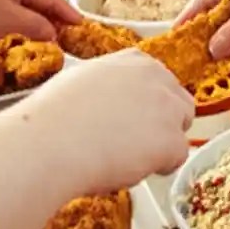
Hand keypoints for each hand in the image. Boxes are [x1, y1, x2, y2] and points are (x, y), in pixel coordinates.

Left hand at [0, 0, 81, 45]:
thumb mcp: (9, 23)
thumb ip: (36, 25)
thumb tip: (51, 31)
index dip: (68, 13)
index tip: (81, 25)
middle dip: (51, 13)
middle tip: (64, 32)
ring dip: (32, 15)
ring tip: (41, 32)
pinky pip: (2, 1)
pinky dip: (14, 14)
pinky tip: (12, 26)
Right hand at [11, 49, 194, 191]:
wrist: (49, 143)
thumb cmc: (53, 118)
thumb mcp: (81, 81)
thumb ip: (110, 86)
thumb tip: (113, 103)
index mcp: (133, 61)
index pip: (161, 82)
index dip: (149, 107)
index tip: (134, 120)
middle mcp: (156, 78)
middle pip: (180, 105)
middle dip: (164, 126)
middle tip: (134, 144)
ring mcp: (167, 108)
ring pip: (180, 132)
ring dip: (162, 147)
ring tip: (126, 156)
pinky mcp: (172, 140)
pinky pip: (177, 158)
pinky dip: (158, 168)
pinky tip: (130, 167)